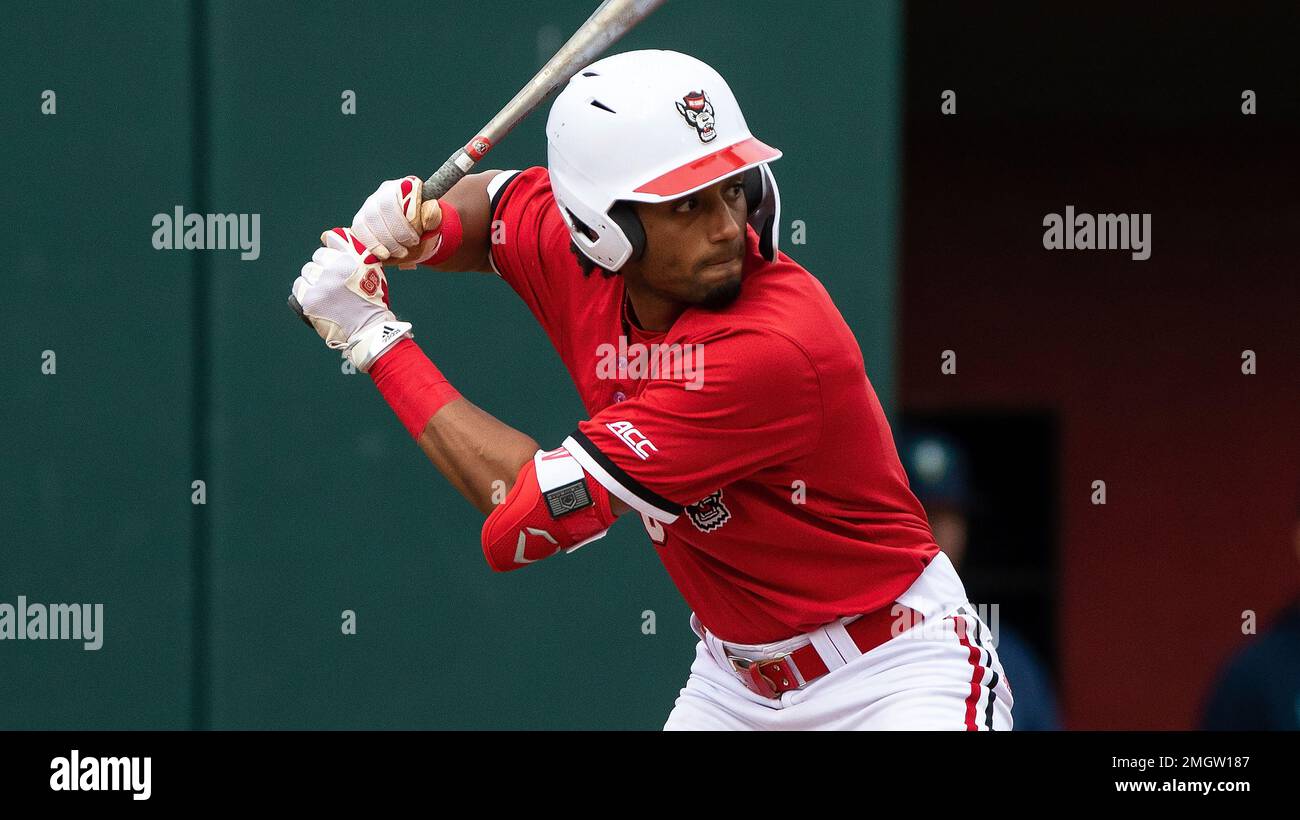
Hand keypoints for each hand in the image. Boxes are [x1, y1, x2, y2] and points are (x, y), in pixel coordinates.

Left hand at [288, 227, 412, 371]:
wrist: (368, 327)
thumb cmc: (371, 297)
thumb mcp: (371, 267)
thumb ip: (352, 247)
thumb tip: (326, 235)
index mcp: (348, 259)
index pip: (325, 247)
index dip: (331, 260)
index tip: (338, 272)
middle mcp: (333, 270)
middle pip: (314, 261)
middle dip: (322, 271)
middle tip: (334, 286)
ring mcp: (320, 286)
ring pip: (306, 273)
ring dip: (313, 281)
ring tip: (327, 294)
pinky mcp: (310, 300)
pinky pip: (298, 287)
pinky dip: (305, 293)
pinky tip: (318, 299)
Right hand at [350, 175, 443, 265]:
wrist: (415, 238)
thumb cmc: (424, 227)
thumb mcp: (434, 222)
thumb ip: (433, 214)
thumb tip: (429, 208)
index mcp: (403, 186)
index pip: (394, 200)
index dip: (402, 224)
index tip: (414, 241)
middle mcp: (383, 192)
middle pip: (378, 211)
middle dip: (392, 236)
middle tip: (405, 251)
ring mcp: (370, 205)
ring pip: (366, 220)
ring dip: (382, 242)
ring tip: (399, 253)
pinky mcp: (361, 220)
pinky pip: (358, 229)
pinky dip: (371, 244)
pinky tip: (383, 254)